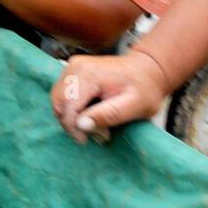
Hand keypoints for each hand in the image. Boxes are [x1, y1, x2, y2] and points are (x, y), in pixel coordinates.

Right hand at [50, 50, 170, 144]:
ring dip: (72, 117)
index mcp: (89, 74)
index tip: (87, 140)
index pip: (68, 106)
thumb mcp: (135, 106)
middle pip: (59, 103)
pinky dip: (72, 109)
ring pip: (59, 101)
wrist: (148, 69)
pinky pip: (62, 95)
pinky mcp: (71, 71)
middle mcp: (75, 67)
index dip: (74, 128)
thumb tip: (81, 125)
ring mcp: (71, 67)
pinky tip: (90, 114)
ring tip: (96, 125)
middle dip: (72, 123)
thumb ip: (108, 115)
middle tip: (96, 133)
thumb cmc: (145, 88)